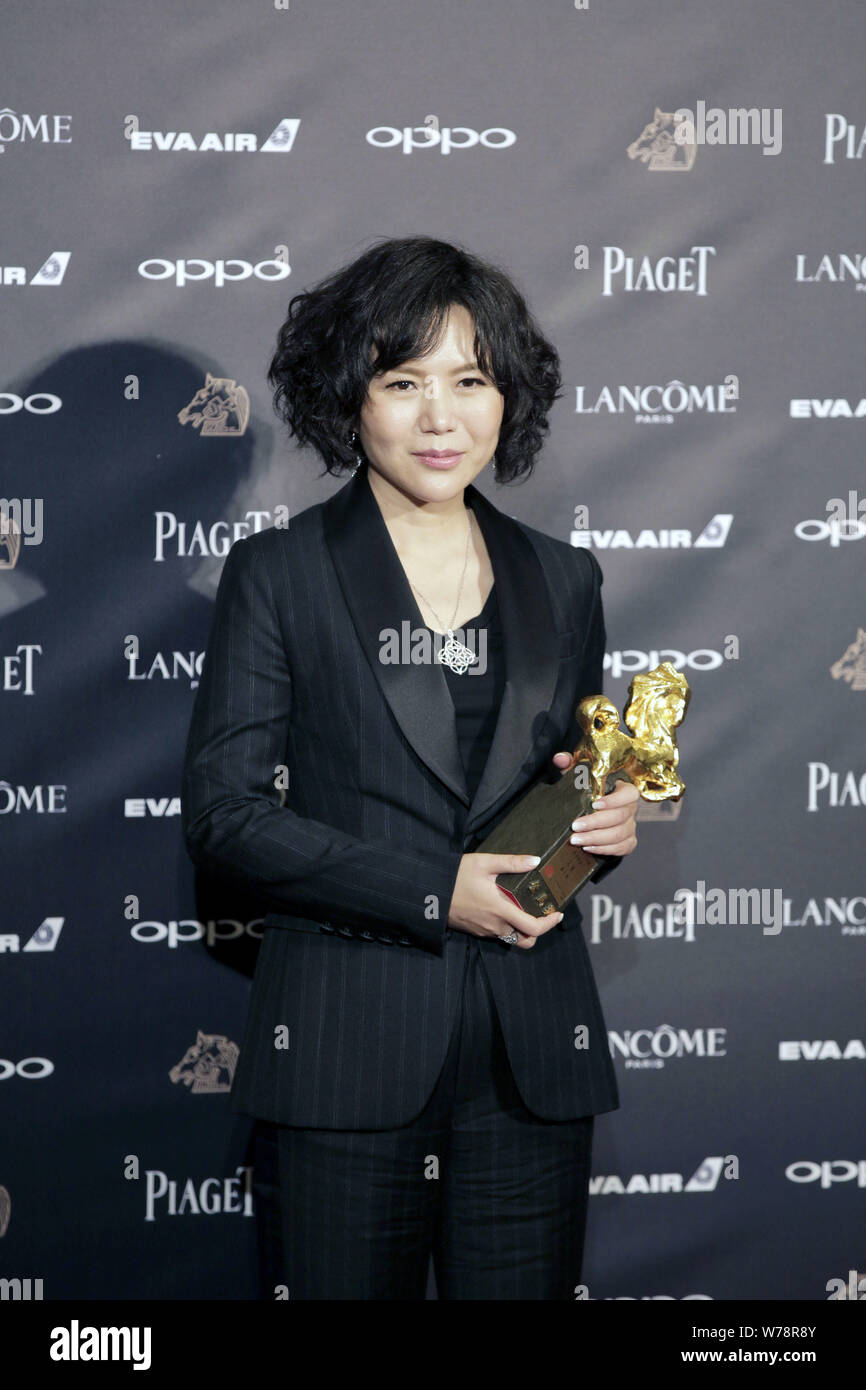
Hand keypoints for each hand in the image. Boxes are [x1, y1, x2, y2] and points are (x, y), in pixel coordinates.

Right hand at [447, 853, 563, 949]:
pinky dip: (507, 925)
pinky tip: (504, 907)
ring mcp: (485, 931)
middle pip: (526, 939)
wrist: (429, 892)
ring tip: (523, 907)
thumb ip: (511, 863)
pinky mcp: (476, 931)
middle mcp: (495, 926)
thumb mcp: (484, 863)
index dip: (549, 924)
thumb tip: (535, 860)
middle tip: (542, 912)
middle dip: (538, 929)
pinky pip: (498, 933)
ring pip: (512, 937)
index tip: (558, 913)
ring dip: (521, 927)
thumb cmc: (456, 876)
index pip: (533, 928)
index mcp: (501, 910)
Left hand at [551, 752, 638, 855]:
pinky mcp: (628, 841)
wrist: (593, 812)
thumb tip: (560, 758)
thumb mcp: (580, 776)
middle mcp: (630, 808)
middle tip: (575, 827)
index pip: (629, 794)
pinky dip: (604, 849)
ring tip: (576, 840)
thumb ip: (571, 765)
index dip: (614, 801)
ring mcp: (631, 826)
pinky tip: (588, 848)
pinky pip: (621, 848)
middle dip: (596, 823)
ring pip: (619, 834)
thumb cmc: (588, 791)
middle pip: (620, 817)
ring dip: (596, 838)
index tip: (594, 804)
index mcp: (623, 789)